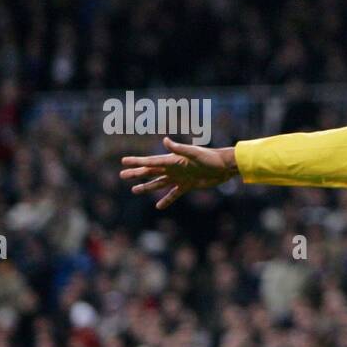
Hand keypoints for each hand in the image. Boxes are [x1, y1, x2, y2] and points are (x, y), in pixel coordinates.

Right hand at [121, 137, 238, 209]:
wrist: (224, 167)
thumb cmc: (211, 157)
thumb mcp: (194, 153)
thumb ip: (179, 148)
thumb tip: (165, 140)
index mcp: (172, 160)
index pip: (151, 161)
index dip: (137, 162)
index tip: (123, 161)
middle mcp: (173, 168)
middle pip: (150, 172)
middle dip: (136, 174)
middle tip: (121, 175)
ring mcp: (180, 177)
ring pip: (159, 183)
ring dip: (147, 187)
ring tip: (134, 190)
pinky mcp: (188, 185)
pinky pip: (174, 194)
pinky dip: (166, 200)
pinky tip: (158, 206)